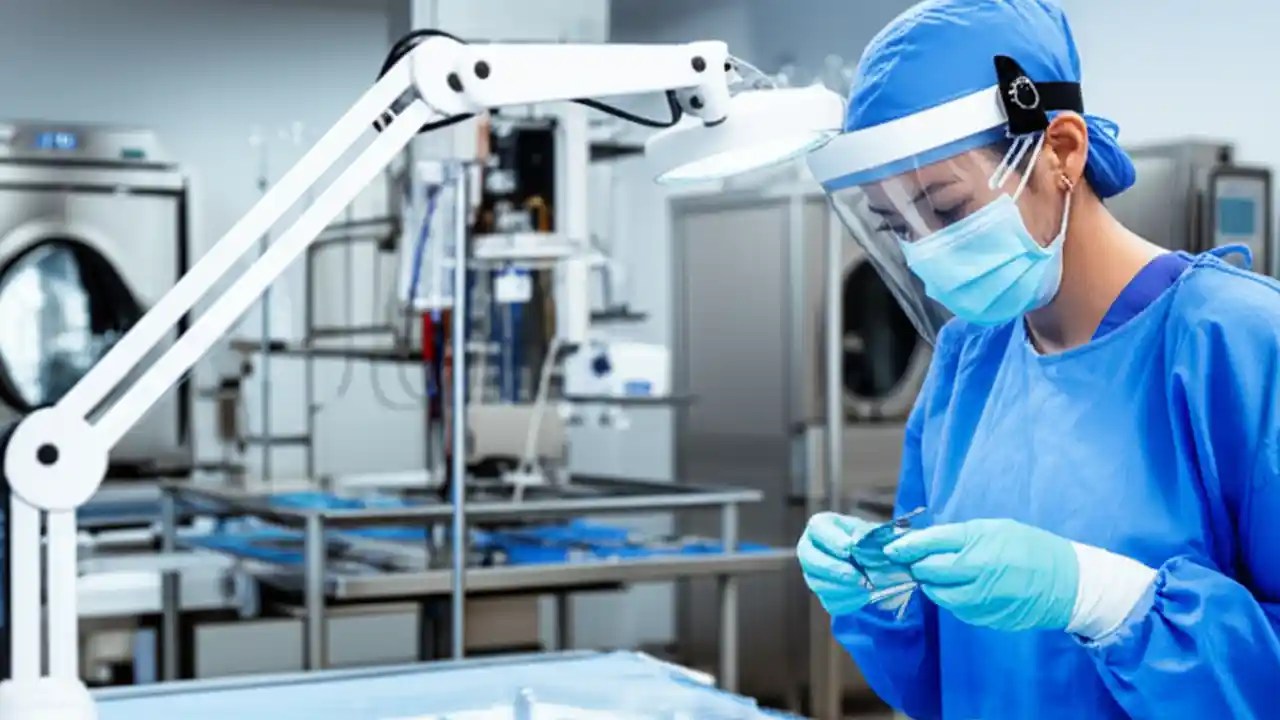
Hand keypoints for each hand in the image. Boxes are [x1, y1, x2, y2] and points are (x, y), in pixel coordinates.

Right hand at [798, 512, 910, 615]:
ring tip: (869, 586)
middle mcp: (809, 549)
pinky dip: (851, 600)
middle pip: (812, 560)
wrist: (880, 564)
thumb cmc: (874, 541)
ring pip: (820, 584)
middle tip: (861, 577)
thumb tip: (867, 544)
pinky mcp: (823, 595)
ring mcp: (813, 574)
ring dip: (847, 588)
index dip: (833, 540)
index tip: (851, 548)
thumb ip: (873, 535)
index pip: (817, 528)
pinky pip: (832, 602)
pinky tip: (866, 595)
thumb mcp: (876, 531)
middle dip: (838, 570)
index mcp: (820, 526)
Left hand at [884, 518, 1078, 631]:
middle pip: (927, 570)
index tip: (890, 549)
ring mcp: (979, 598)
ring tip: (938, 574)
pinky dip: (951, 597)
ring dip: (931, 584)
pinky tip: (960, 588)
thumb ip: (958, 537)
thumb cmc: (1028, 548)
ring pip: (937, 593)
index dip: (905, 547)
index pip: (929, 544)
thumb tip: (922, 543)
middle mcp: (975, 571)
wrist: (1065, 583)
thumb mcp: (994, 529)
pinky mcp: (983, 617)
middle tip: (911, 561)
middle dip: (916, 565)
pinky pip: (955, 607)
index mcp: (978, 542)